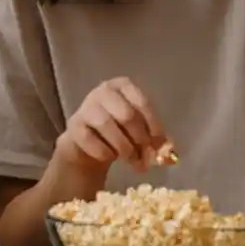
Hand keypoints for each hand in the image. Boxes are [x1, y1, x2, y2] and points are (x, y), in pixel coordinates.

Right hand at [54, 77, 172, 174]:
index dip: (152, 124)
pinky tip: (109, 156)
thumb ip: (155, 140)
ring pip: (106, 124)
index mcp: (122, 86)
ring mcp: (86, 107)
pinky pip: (90, 139)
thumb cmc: (119, 131)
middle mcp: (103, 91)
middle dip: (138, 138)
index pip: (142, 102)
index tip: (157, 142)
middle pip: (126, 114)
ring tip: (130, 159)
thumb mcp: (139, 132)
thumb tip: (171, 157)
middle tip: (144, 155)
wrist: (88, 144)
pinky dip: (104, 151)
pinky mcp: (73, 126)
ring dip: (123, 147)